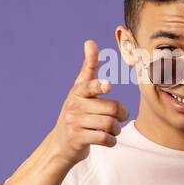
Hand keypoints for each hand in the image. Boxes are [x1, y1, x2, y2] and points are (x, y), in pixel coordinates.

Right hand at [50, 40, 128, 165]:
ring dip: (117, 130)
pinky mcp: (77, 138)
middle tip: (119, 118)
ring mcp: (74, 122)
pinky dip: (112, 141)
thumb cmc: (78, 111)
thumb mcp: (81, 89)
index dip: (99, 86)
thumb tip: (90, 41)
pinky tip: (108, 139)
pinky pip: (105, 139)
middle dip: (122, 116)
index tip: (108, 86)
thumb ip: (89, 68)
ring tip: (113, 129)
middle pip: (112, 109)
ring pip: (110, 124)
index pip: (89, 86)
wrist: (61, 142)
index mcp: (77, 92)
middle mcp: (74, 105)